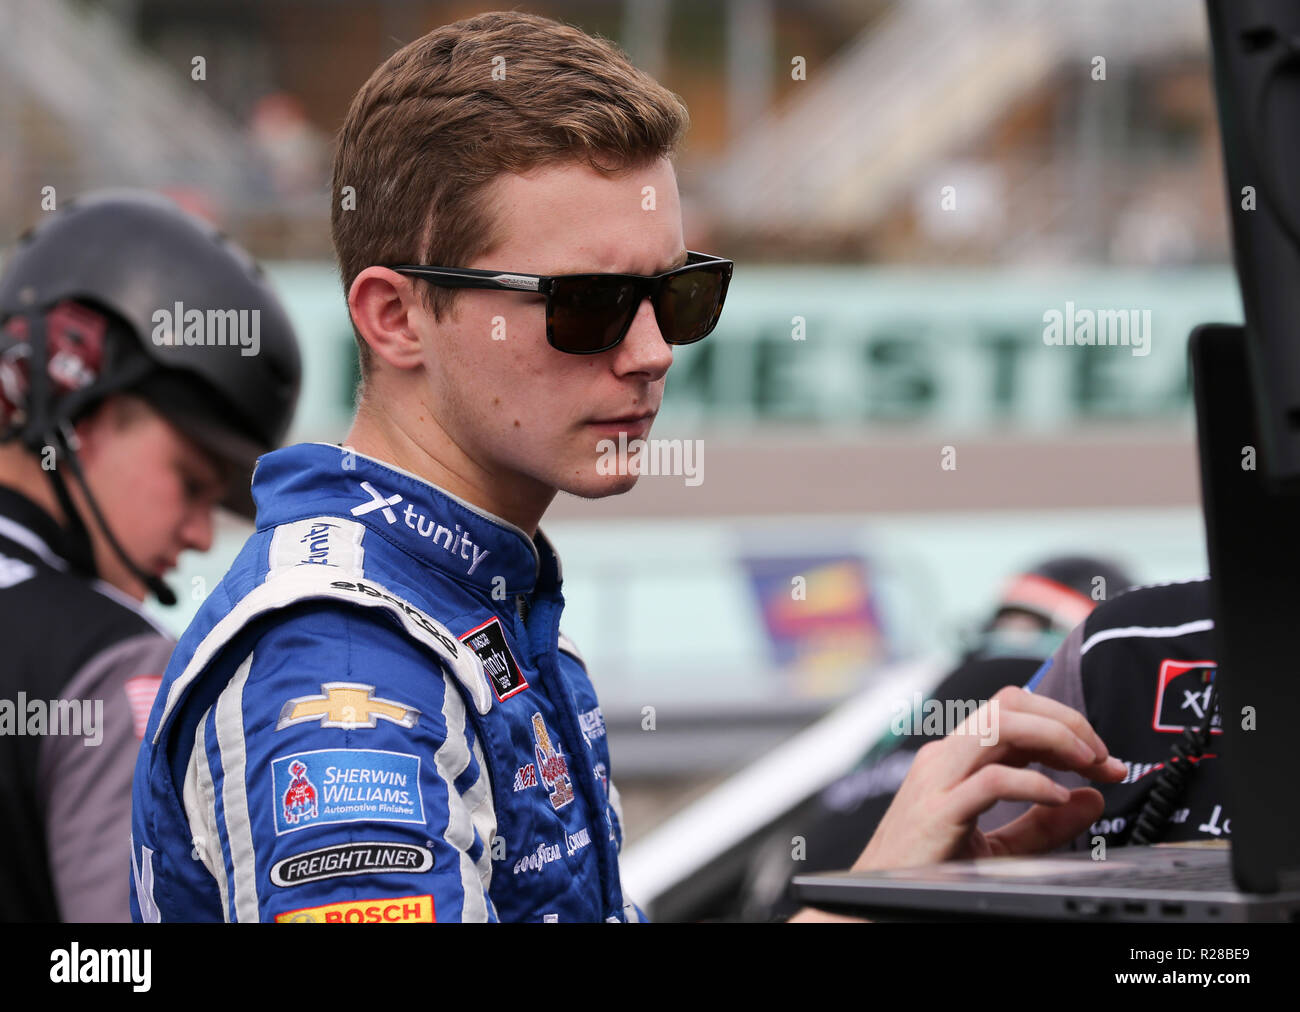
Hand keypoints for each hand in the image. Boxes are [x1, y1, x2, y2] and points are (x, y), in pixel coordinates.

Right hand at [851, 686, 1125, 871]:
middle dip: (1067, 721)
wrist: (875, 899)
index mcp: (957, 758)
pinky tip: (1058, 798)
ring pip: (1000, 725)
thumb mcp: (1000, 846)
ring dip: (1055, 737)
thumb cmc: (930, 870)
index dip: (1066, 725)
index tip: (1104, 760)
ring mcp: (938, 779)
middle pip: (1010, 703)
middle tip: (1104, 757)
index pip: (1015, 711)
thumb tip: (1091, 799)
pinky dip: (1034, 784)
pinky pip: (992, 780)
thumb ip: (1044, 824)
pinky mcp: (938, 811)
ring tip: (1088, 765)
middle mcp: (945, 757)